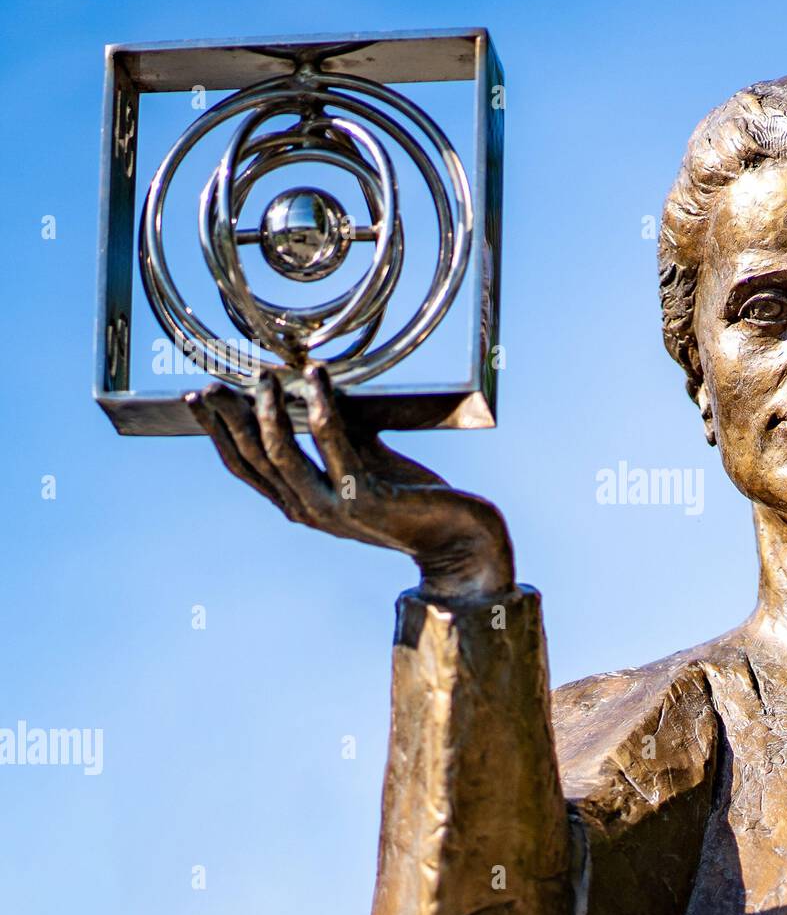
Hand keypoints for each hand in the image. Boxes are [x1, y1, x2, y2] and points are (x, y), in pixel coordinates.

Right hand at [186, 366, 513, 601]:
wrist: (460, 538)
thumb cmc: (416, 500)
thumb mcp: (368, 462)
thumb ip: (339, 434)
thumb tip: (313, 387)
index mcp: (303, 504)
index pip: (246, 467)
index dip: (218, 433)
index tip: (198, 399)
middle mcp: (309, 510)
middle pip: (253, 459)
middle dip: (228, 419)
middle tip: (211, 383)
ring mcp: (333, 507)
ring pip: (281, 453)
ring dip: (268, 411)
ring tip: (264, 376)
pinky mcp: (363, 496)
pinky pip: (332, 442)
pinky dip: (321, 405)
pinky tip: (317, 377)